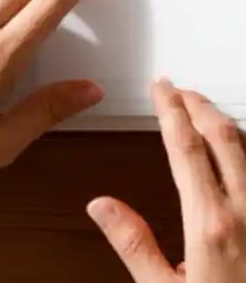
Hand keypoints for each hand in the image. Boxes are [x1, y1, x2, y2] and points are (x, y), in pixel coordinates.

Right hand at [88, 80, 245, 281]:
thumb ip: (134, 244)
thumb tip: (101, 204)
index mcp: (212, 224)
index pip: (185, 149)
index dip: (170, 111)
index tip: (161, 88)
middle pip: (225, 138)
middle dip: (201, 106)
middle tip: (181, 91)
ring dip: (226, 125)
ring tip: (205, 114)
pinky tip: (238, 155)